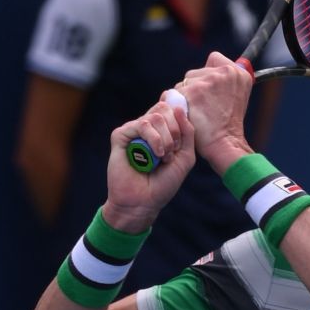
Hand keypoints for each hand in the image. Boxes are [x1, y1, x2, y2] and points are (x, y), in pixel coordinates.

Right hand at [103, 100, 195, 231]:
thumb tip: (179, 107)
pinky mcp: (121, 135)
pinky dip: (154, 139)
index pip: (172, 108)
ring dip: (166, 139)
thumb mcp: (185, 157)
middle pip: (165, 108)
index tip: (180, 145)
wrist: (144, 202)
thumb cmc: (164, 183)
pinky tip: (155, 155)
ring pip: (155, 116)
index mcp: (162, 130)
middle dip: (175, 131)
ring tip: (163, 157)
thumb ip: (188, 133)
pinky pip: (141, 124)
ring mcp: (133, 130)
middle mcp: (147, 127)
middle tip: (172, 151)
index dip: (180, 121)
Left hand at [177, 52, 254, 174]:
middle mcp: (226, 72)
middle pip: (196, 72)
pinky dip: (178, 104)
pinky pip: (176, 93)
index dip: (209, 75)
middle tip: (205, 108)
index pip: (214, 59)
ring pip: (185, 82)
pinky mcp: (194, 91)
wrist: (225, 144)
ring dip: (186, 96)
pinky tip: (189, 115)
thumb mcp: (235, 97)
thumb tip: (210, 73)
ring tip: (198, 113)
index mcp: (238, 73)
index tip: (211, 91)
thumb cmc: (227, 125)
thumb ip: (225, 82)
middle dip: (196, 88)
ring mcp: (210, 81)